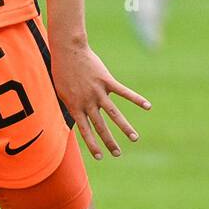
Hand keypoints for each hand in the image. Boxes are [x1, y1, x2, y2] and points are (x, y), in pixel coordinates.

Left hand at [50, 41, 150, 159]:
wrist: (68, 51)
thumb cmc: (62, 71)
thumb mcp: (61, 92)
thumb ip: (70, 105)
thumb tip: (74, 116)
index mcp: (75, 106)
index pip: (85, 131)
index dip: (92, 145)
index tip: (100, 157)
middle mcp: (87, 102)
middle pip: (101, 126)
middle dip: (109, 142)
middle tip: (118, 154)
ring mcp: (98, 92)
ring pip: (114, 113)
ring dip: (125, 127)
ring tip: (134, 138)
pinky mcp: (106, 80)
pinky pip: (124, 92)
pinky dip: (136, 99)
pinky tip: (147, 106)